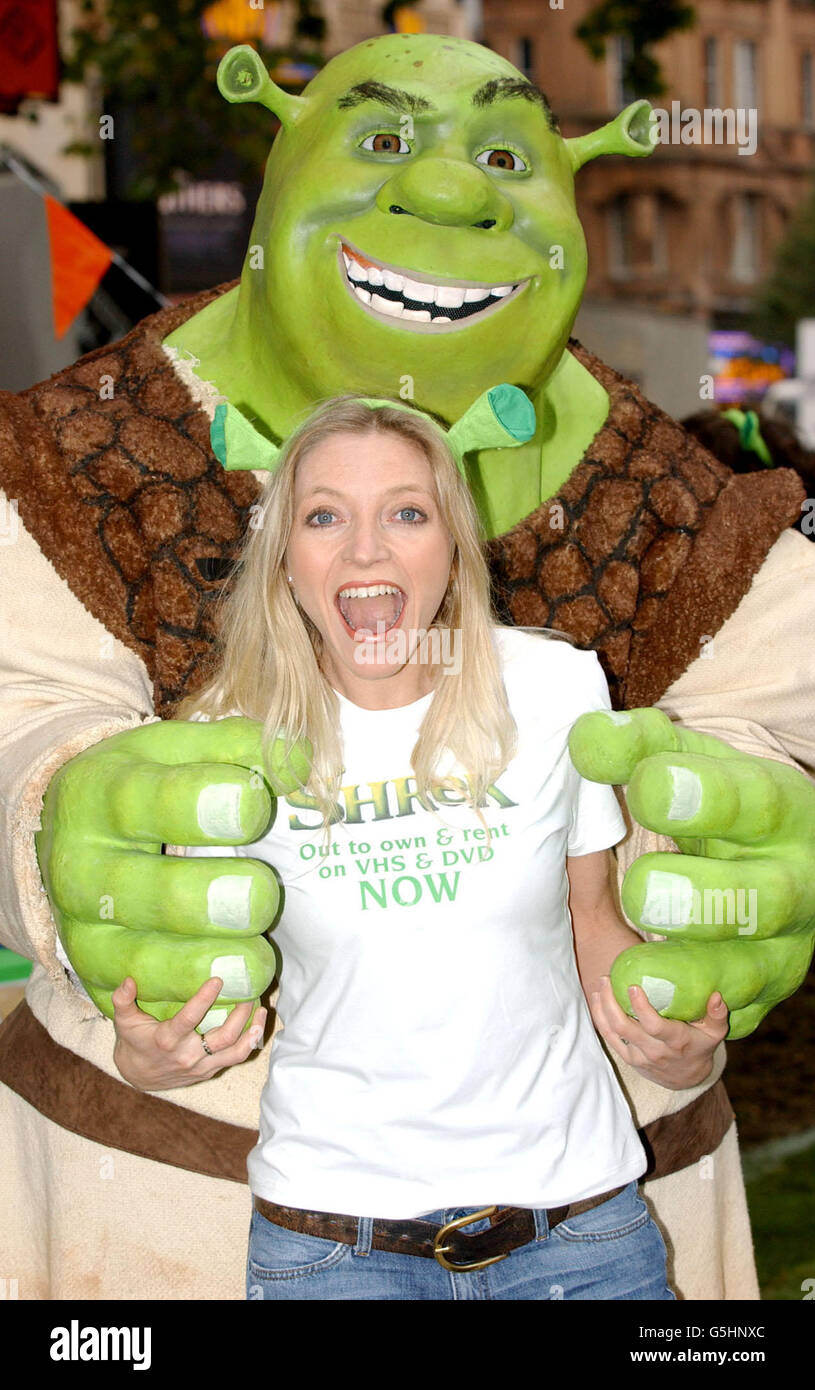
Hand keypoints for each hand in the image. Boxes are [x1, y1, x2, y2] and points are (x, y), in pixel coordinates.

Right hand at [35, 717, 309, 1027]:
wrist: (77, 830)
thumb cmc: (148, 783)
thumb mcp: (180, 750)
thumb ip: (238, 748)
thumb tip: (298, 757)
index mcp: (102, 797)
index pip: (149, 802)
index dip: (204, 806)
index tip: (256, 805)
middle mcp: (83, 867)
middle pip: (143, 892)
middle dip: (209, 900)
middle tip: (263, 896)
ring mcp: (85, 930)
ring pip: (141, 962)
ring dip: (206, 968)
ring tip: (259, 963)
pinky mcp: (100, 979)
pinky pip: (146, 1007)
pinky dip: (192, 1010)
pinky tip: (235, 1003)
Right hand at [112, 975, 267, 1090]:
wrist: (138, 1077)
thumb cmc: (134, 1042)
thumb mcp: (124, 1022)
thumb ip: (123, 1000)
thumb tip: (128, 980)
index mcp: (167, 1040)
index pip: (188, 1019)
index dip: (204, 1000)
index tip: (218, 980)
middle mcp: (187, 1055)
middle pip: (222, 1037)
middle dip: (240, 1015)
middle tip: (249, 993)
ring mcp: (201, 1066)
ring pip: (235, 1052)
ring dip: (252, 1031)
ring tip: (262, 1010)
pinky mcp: (210, 1071)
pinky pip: (235, 1059)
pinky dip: (249, 1043)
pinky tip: (257, 1025)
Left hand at [569, 707, 814, 1038]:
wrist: (757, 861)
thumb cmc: (707, 804)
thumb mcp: (681, 765)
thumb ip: (636, 748)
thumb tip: (586, 738)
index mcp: (776, 813)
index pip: (751, 803)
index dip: (703, 799)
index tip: (646, 787)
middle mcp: (791, 883)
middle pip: (763, 899)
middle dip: (703, 898)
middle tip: (642, 890)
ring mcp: (778, 948)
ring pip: (748, 972)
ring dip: (689, 976)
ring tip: (632, 973)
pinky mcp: (756, 999)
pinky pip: (727, 1020)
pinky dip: (685, 1021)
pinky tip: (645, 1011)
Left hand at [589, 977, 727, 1089]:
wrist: (687, 1078)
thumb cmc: (700, 1046)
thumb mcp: (715, 1033)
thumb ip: (717, 1015)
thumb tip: (716, 996)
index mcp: (676, 1041)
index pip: (655, 1026)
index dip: (642, 1008)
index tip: (632, 987)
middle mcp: (655, 1050)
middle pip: (626, 1028)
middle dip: (612, 1003)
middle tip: (606, 979)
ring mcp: (639, 1056)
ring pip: (614, 1033)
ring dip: (602, 1008)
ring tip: (599, 986)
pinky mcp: (628, 1058)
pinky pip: (609, 1038)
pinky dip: (600, 1019)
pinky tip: (597, 1000)